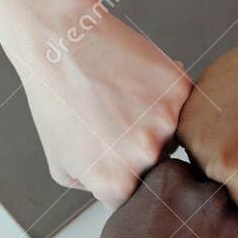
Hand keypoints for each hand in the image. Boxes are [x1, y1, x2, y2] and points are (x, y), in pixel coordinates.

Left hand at [24, 9, 189, 206]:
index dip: (125, 175)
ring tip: (123, 98)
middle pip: (158, 166)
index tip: (113, 154)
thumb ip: (93, 188)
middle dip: (140, 150)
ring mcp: (166, 121)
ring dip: (156, 123)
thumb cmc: (55, 99)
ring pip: (173, 135)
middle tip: (114, 120)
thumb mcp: (60, 162)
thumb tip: (117, 192)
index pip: (136, 196)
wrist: (59, 42)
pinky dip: (166, 95)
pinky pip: (183, 104)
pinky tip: (137, 81)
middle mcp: (145, 156)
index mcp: (116, 181)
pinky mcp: (179, 89)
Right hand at [36, 159, 237, 237]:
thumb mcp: (127, 217)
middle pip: (221, 198)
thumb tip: (188, 187)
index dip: (183, 205)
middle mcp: (208, 196)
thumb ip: (162, 195)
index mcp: (173, 177)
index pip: (192, 176)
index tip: (172, 225)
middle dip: (208, 220)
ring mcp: (234, 230)